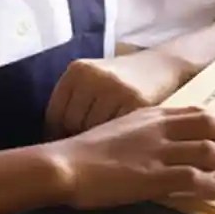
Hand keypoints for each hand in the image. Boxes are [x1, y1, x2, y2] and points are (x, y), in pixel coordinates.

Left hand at [45, 50, 192, 137]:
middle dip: (77, 139)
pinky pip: (118, 132)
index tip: (61, 147)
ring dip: (96, 142)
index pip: (55, 113)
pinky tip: (120, 143)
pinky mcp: (138, 103)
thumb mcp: (92, 79)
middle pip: (73, 124)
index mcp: (78, 70)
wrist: (161, 64)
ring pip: (94, 131)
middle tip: (85, 149)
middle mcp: (95, 77)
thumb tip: (53, 139)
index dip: (55, 135)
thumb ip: (73, 101)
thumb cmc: (120, 79)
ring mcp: (117, 89)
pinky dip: (117, 141)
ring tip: (103, 147)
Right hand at [46, 106, 214, 208]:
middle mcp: (158, 128)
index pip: (198, 113)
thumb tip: (168, 146)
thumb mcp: (119, 131)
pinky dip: (213, 186)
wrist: (62, 164)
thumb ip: (145, 134)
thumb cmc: (84, 152)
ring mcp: (156, 151)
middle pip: (211, 126)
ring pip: (209, 151)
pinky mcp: (151, 176)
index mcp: (150, 114)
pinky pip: (193, 178)